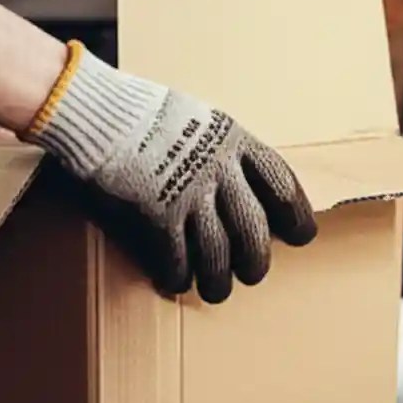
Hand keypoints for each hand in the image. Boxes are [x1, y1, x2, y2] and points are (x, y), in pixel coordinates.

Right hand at [23, 41, 316, 303]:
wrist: (100, 111)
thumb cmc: (144, 115)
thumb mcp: (198, 120)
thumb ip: (222, 151)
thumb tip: (240, 184)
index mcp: (234, 141)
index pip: (282, 184)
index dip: (297, 216)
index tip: (301, 236)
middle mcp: (218, 169)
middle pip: (254, 228)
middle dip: (256, 260)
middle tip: (251, 273)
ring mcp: (188, 191)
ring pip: (218, 252)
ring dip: (218, 279)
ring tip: (215, 291)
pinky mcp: (157, 211)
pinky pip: (177, 256)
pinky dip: (179, 275)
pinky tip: (176, 281)